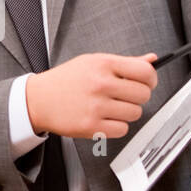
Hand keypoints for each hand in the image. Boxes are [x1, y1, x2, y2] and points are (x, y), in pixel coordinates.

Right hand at [25, 53, 157, 138]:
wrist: (39, 99)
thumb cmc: (65, 80)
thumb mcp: (93, 62)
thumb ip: (124, 62)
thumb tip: (152, 60)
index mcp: (103, 64)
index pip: (145, 72)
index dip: (151, 79)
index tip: (147, 82)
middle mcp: (101, 84)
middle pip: (143, 94)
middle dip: (138, 96)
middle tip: (125, 96)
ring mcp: (96, 106)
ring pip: (135, 113)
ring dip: (127, 112)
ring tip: (112, 107)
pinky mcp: (91, 126)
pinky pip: (122, 129)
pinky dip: (117, 126)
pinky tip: (105, 118)